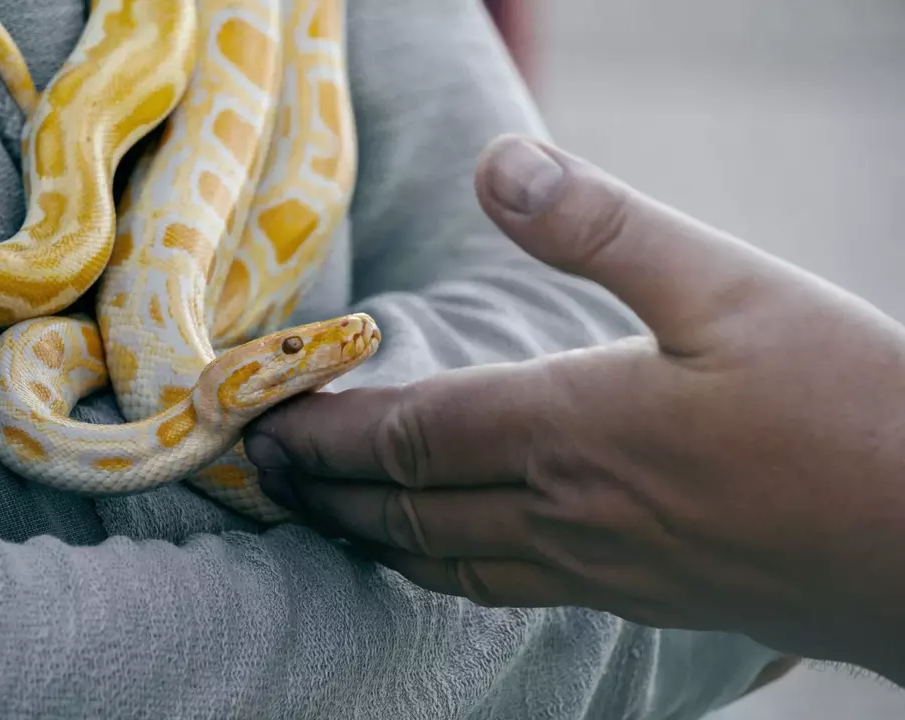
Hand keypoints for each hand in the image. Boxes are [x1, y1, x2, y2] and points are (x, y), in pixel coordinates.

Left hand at [242, 135, 904, 682]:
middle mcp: (566, 510)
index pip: (410, 438)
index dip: (329, 432)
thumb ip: (602, 227)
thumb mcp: (726, 286)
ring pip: (449, 562)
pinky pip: (508, 591)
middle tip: (265, 479)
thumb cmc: (844, 407)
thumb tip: (502, 167)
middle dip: (328, 492)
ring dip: (375, 540)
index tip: (266, 425)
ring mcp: (600, 567)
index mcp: (572, 429)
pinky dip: (448, 573)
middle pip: (409, 509)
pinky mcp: (639, 597)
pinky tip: (446, 563)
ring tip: (329, 523)